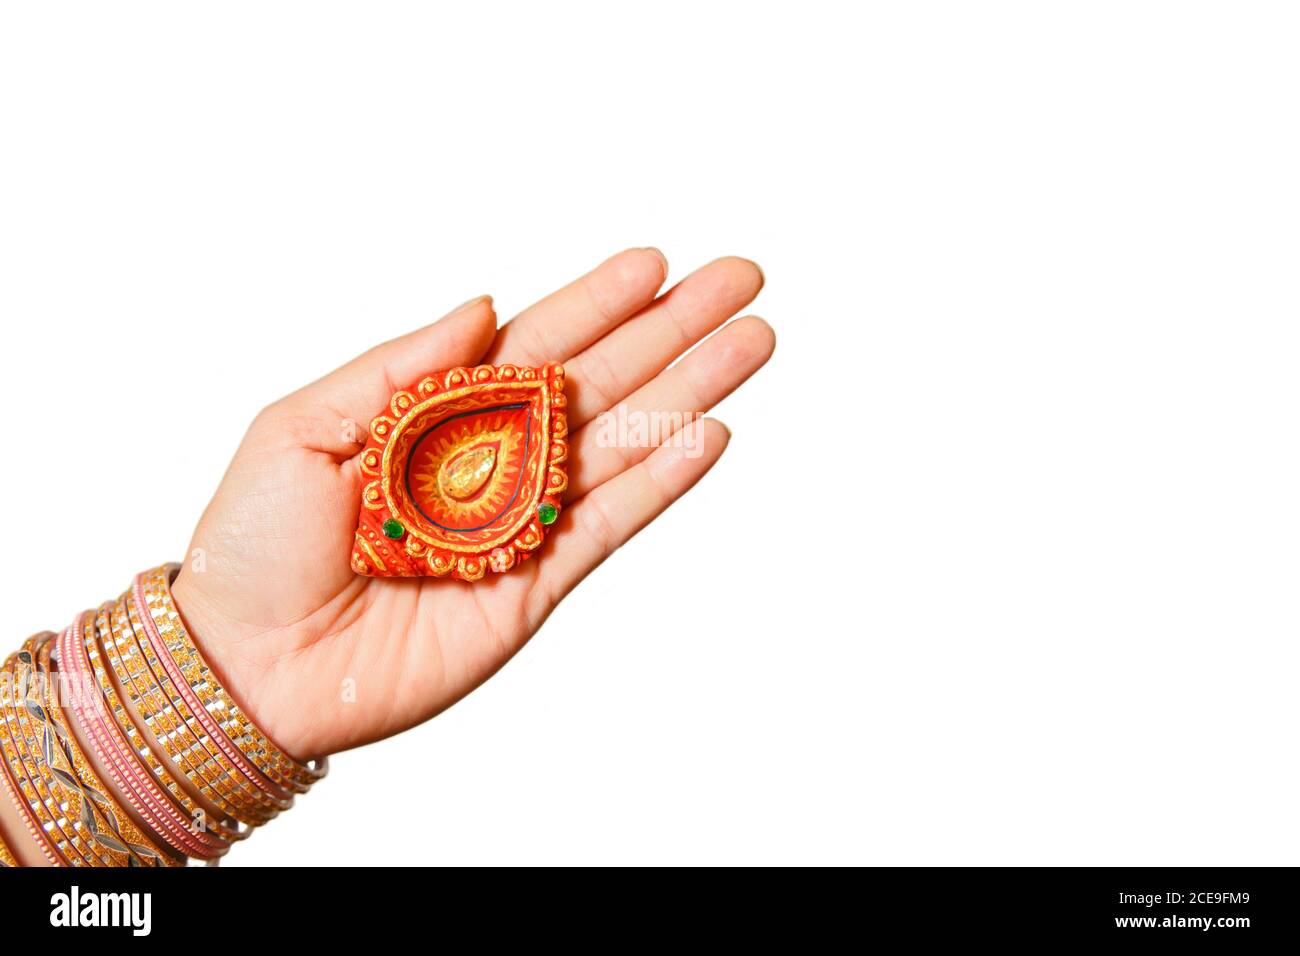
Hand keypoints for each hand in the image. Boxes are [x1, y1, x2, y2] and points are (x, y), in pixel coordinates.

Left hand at [170, 250, 772, 757]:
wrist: (244, 667)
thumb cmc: (252, 544)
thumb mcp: (301, 425)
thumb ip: (401, 366)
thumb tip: (485, 304)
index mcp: (439, 415)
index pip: (537, 344)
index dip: (597, 302)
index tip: (655, 261)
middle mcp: (495, 463)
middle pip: (602, 383)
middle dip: (673, 331)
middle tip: (742, 280)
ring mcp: (524, 525)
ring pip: (624, 445)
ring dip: (692, 391)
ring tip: (752, 342)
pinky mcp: (537, 587)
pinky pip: (611, 526)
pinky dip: (662, 481)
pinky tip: (709, 432)